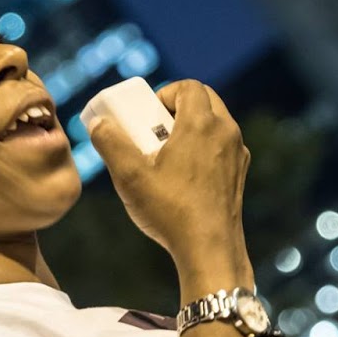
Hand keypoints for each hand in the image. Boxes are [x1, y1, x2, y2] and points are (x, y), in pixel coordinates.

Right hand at [88, 80, 249, 263]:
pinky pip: (220, 148)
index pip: (188, 87)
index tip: (147, 115)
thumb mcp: (129, 176)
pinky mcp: (239, 175)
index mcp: (202, 124)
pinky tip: (182, 177)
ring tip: (166, 156)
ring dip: (191, 129)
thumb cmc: (171, 211)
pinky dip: (203, 149)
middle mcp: (226, 132)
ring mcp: (237, 154)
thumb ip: (110, 143)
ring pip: (214, 125)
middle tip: (154, 131)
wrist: (210, 249)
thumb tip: (99, 123)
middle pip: (205, 101)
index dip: (165, 93)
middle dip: (178, 108)